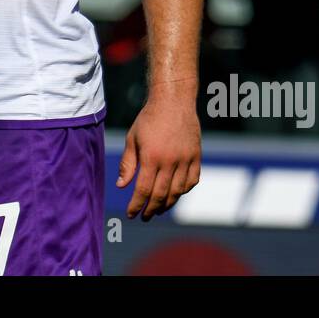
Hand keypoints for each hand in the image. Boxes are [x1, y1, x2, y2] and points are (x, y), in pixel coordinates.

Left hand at [117, 98, 200, 220]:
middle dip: (151, 209)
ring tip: (158, 208)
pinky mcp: (196, 156)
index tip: (131, 214)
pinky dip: (184, 191)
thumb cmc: (148, 119)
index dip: (137, 205)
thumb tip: (121, 185)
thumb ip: (127, 164)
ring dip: (167, 203)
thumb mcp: (132, 139)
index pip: (143, 190)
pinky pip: (192, 181)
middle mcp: (170, 161)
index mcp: (151, 157)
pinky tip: (175, 194)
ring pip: (178, 191)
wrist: (173, 101)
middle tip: (145, 216)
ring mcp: (186, 159)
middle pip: (161, 194)